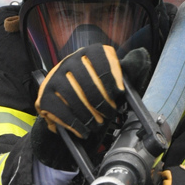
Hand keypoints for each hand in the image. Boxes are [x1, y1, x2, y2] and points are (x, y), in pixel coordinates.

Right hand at [35, 45, 149, 138]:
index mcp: (88, 53)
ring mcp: (54, 77)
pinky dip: (74, 124)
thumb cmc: (95, 88)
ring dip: (89, 115)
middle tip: (110, 115)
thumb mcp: (113, 77)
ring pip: (74, 97)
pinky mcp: (44, 95)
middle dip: (102, 103)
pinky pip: (60, 110)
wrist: (66, 101)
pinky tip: (84, 130)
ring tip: (98, 125)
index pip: (99, 58)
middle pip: (87, 82)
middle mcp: (69, 61)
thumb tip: (140, 57)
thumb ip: (127, 70)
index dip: (111, 76)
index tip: (119, 93)